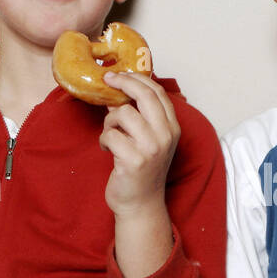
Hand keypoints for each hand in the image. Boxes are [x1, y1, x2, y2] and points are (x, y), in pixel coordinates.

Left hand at [99, 71, 180, 216]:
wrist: (141, 203)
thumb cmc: (142, 170)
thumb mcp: (150, 140)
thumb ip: (141, 117)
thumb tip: (118, 90)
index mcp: (172, 128)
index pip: (158, 92)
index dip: (137, 78)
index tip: (120, 74)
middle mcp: (166, 135)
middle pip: (144, 95)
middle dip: (123, 83)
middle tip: (107, 80)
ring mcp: (151, 148)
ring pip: (123, 113)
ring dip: (110, 121)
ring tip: (110, 134)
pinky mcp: (134, 160)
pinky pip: (110, 135)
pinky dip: (104, 140)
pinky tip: (108, 149)